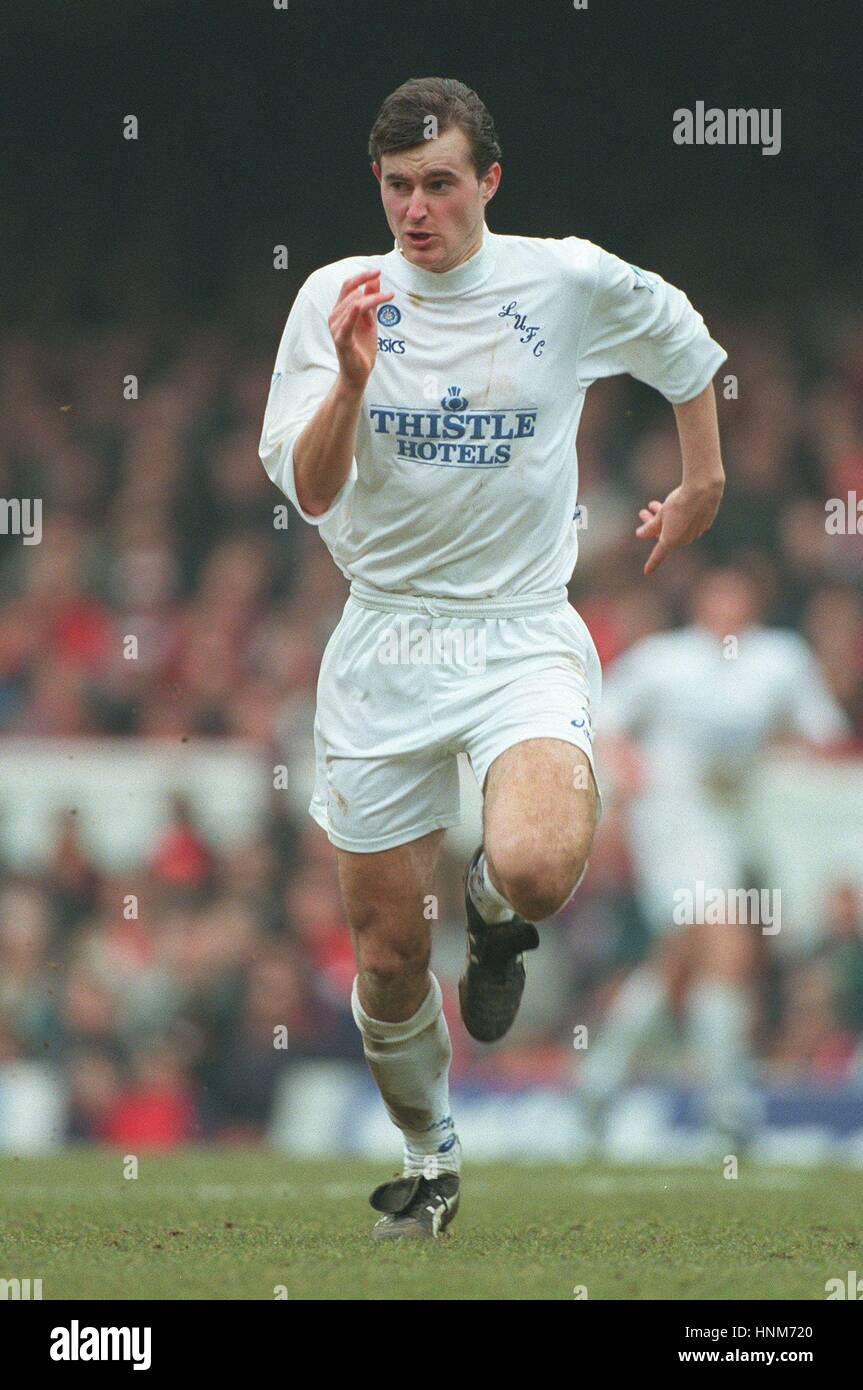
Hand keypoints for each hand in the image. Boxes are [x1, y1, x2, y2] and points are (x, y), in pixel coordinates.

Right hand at [328, 270, 393, 389]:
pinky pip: (347, 322)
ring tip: (388, 300)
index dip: (362, 276)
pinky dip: (354, 312)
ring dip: (373, 300)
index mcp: (340, 310)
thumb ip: (371, 300)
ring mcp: (336, 328)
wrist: (358, 372)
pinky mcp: (342, 340)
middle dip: (372, 292)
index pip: (348, 285)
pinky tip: (362, 304)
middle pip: (353, 293)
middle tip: (389, 296)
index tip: (378, 271)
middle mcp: (334, 316)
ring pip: (354, 304)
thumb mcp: (370, 319)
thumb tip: (375, 279)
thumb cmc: (362, 347)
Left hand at [635, 479, 723, 574]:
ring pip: (677, 528)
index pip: (659, 555)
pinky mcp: (706, 523)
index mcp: (671, 540)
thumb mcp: (661, 513)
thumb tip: (640, 535)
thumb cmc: (679, 501)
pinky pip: (690, 523)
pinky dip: (680, 516)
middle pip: (665, 535)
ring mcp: (697, 532)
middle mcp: (685, 540)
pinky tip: (675, 503)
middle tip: (642, 512)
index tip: (646, 572)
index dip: (652, 562)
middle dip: (653, 525)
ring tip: (653, 504)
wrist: (704, 489)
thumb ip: (650, 526)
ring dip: (664, 518)